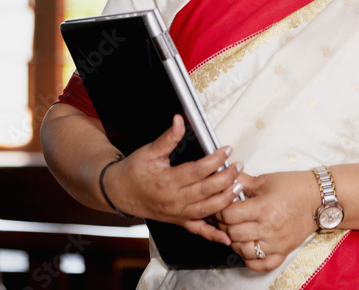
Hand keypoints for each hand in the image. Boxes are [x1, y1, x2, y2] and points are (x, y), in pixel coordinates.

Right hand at [105, 115, 243, 245]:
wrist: (120, 192)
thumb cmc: (134, 171)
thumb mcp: (149, 151)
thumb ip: (168, 137)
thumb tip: (179, 120)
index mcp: (167, 181)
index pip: (197, 170)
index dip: (215, 160)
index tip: (226, 150)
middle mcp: (174, 200)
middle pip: (206, 190)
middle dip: (226, 178)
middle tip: (238, 166)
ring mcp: (177, 214)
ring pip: (207, 210)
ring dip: (225, 200)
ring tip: (238, 187)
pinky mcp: (178, 221)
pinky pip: (197, 230)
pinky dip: (213, 235)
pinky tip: (226, 237)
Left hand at [217, 171, 318, 270]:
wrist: (318, 200)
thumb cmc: (293, 187)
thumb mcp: (265, 179)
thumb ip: (241, 180)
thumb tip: (222, 176)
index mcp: (264, 208)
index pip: (229, 215)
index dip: (219, 210)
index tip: (217, 205)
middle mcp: (269, 228)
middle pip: (233, 233)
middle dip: (223, 225)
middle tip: (221, 218)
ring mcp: (276, 243)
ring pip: (243, 250)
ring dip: (234, 242)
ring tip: (233, 231)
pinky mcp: (283, 252)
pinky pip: (261, 265)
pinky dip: (250, 260)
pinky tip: (246, 248)